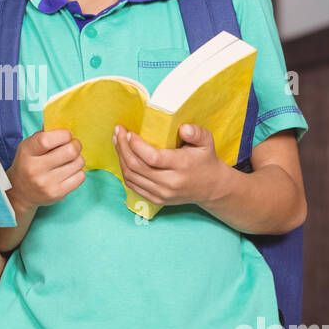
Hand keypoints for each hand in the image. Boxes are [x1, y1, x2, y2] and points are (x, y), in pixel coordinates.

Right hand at [6, 128, 85, 212]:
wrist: (20, 192)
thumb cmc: (28, 164)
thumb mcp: (29, 146)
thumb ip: (44, 134)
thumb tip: (64, 122)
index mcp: (27, 152)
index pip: (47, 140)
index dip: (63, 134)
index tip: (66, 135)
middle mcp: (35, 169)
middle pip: (69, 151)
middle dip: (75, 145)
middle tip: (73, 145)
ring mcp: (47, 183)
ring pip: (78, 163)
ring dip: (78, 158)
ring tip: (70, 159)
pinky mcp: (58, 194)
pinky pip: (80, 177)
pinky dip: (78, 171)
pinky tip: (70, 171)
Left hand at [112, 122, 229, 207]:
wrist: (211, 188)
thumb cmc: (205, 161)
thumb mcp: (207, 142)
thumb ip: (197, 133)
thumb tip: (184, 128)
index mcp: (181, 166)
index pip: (151, 157)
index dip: (136, 145)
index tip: (130, 132)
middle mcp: (170, 183)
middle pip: (136, 166)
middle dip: (123, 147)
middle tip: (118, 132)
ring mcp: (161, 194)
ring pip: (131, 176)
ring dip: (120, 157)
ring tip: (117, 141)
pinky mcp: (156, 199)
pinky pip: (132, 185)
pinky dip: (124, 170)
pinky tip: (123, 157)